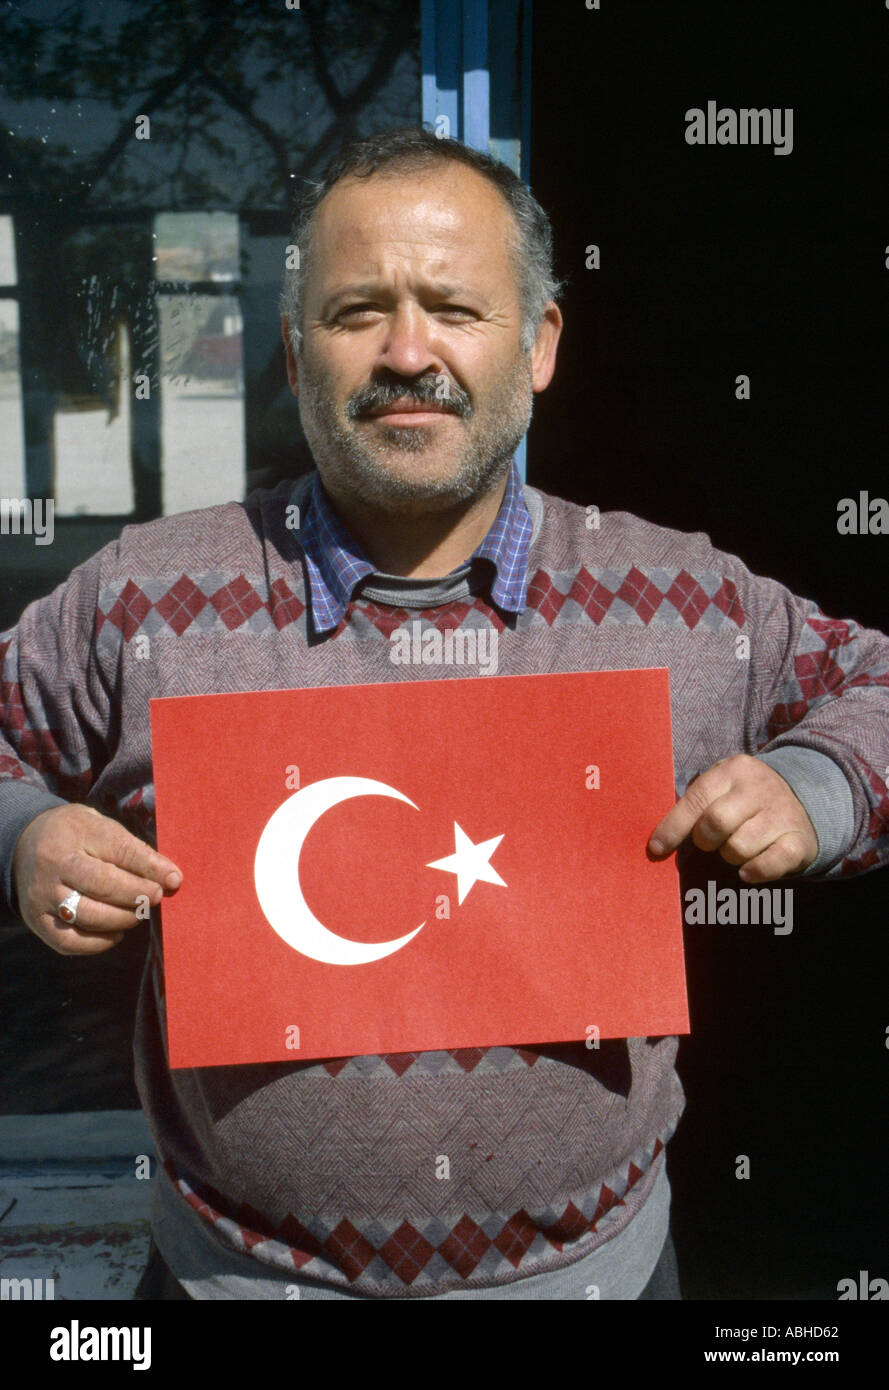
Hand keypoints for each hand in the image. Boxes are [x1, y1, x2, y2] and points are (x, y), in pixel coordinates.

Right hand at [12, 804, 182, 954]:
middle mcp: (55, 864)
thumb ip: (134, 850)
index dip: (150, 867)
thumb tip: (171, 878)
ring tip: (138, 913)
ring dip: (122, 919)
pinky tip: (116, 933)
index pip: (119, 850)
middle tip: (156, 897)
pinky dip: (98, 943)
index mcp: (76, 832)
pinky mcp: (36, 920)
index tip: (174, 879)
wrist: (24, 844)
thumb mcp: (102, 826)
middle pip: (102, 884)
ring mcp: (42, 894)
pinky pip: (69, 942)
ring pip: (87, 915)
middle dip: (137, 894)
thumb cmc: (77, 835)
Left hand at [647, 754, 818, 881]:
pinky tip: (748, 871)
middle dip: (705, 841)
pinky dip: (755, 872)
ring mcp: (782, 814)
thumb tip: (660, 840)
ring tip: (737, 846)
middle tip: (710, 842)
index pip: (696, 799)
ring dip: (730, 856)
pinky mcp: (799, 841)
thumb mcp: (723, 786)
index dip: (673, 827)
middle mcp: (759, 788)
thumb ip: (696, 804)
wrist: (805, 799)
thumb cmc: (746, 798)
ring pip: (739, 848)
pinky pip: (770, 864)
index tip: (657, 848)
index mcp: (734, 770)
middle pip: (716, 823)